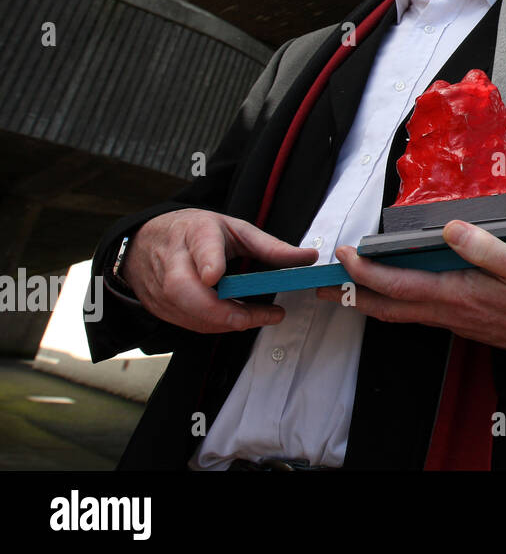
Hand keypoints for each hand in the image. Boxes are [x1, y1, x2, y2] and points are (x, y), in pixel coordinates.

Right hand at [121, 209, 318, 333]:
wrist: (148, 242)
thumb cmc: (197, 233)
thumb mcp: (236, 229)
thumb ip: (271, 246)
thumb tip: (309, 257)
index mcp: (196, 232)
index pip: (200, 247)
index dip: (206, 262)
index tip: (214, 276)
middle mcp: (174, 259)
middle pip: (185, 289)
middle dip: (218, 310)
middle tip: (255, 316)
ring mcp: (161, 286)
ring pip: (187, 311)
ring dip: (225, 321)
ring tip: (262, 316)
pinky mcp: (159, 306)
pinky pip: (188, 322)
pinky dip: (215, 324)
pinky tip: (239, 318)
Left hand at [316, 219, 505, 356]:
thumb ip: (485, 247)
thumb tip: (450, 229)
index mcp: (457, 295)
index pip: (398, 285)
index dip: (365, 271)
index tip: (344, 254)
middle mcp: (450, 312)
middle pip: (388, 307)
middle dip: (352, 295)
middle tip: (324, 284)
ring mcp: (456, 319)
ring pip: (402, 312)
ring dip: (372, 299)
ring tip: (350, 285)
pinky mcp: (465, 320)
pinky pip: (420, 312)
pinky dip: (397, 301)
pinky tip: (398, 290)